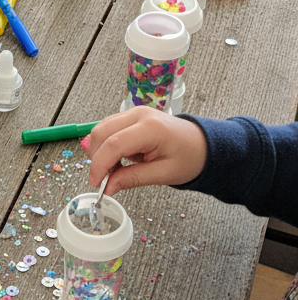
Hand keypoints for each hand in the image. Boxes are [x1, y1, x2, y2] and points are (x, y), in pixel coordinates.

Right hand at [83, 105, 207, 195]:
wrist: (202, 144)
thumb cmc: (189, 158)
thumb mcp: (164, 174)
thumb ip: (133, 178)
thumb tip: (108, 187)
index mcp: (151, 129)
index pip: (114, 144)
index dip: (100, 165)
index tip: (96, 184)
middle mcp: (139, 114)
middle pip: (101, 132)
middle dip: (96, 158)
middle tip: (105, 179)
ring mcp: (134, 112)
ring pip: (101, 129)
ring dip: (99, 151)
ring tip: (114, 170)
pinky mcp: (131, 116)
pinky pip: (108, 128)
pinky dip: (105, 145)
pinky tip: (118, 160)